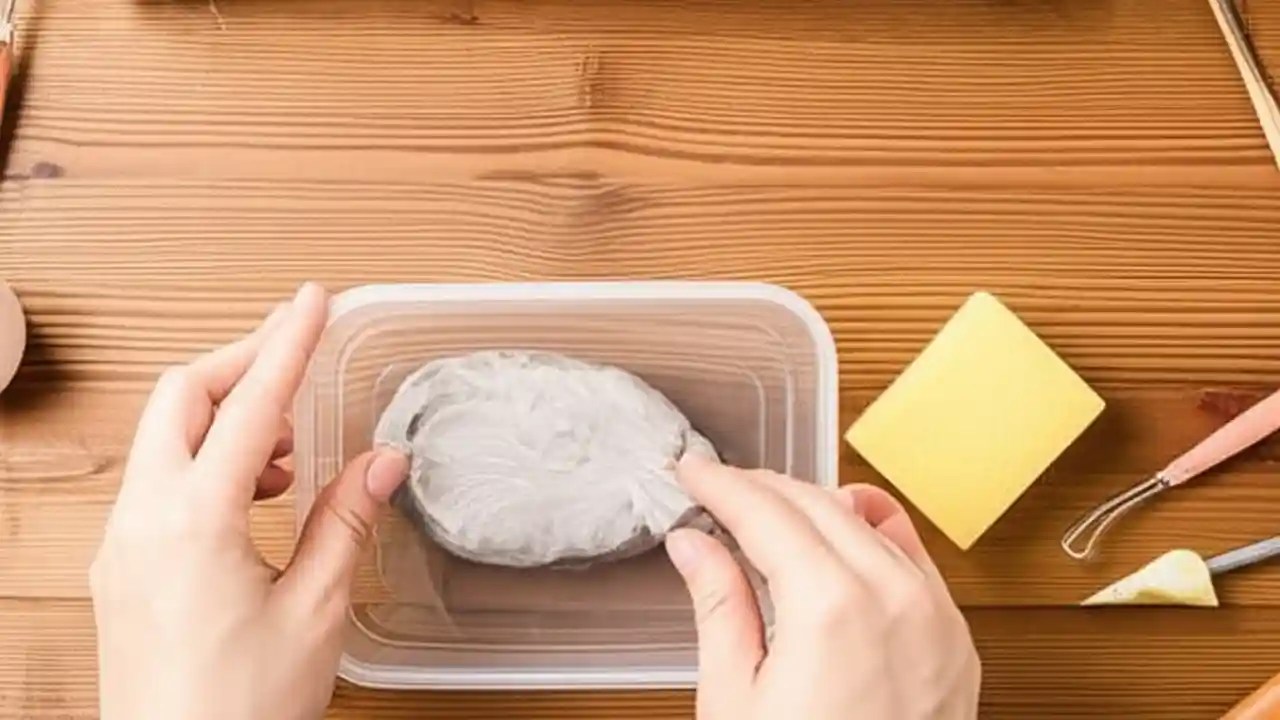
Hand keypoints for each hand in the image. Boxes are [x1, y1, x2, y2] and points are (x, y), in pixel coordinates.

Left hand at [90, 284, 409, 719]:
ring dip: (226, 418)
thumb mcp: (313, 612)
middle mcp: (141, 521)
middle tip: (299, 357)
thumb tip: (382, 461)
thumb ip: (345, 523)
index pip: (247, 406)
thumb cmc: (240, 711)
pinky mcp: (121, 568)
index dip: (287, 344)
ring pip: (163, 437)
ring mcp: (121, 544)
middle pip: (180, 397)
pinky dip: (205, 462)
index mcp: (194, 523)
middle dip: (243, 365)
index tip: (312, 300)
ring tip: (290, 453)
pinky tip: (254, 499)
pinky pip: (156, 481)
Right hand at [666, 456, 980, 719]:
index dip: (721, 485)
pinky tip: (846, 525)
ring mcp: (934, 616)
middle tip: (719, 490)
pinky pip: (914, 555)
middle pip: (816, 503)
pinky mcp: (956, 639)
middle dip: (762, 487)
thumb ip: (719, 605)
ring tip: (768, 509)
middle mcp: (893, 597)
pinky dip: (874, 530)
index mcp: (831, 608)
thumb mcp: (735, 700)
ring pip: (868, 520)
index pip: (765, 511)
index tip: (693, 473)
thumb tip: (694, 544)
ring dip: (814, 503)